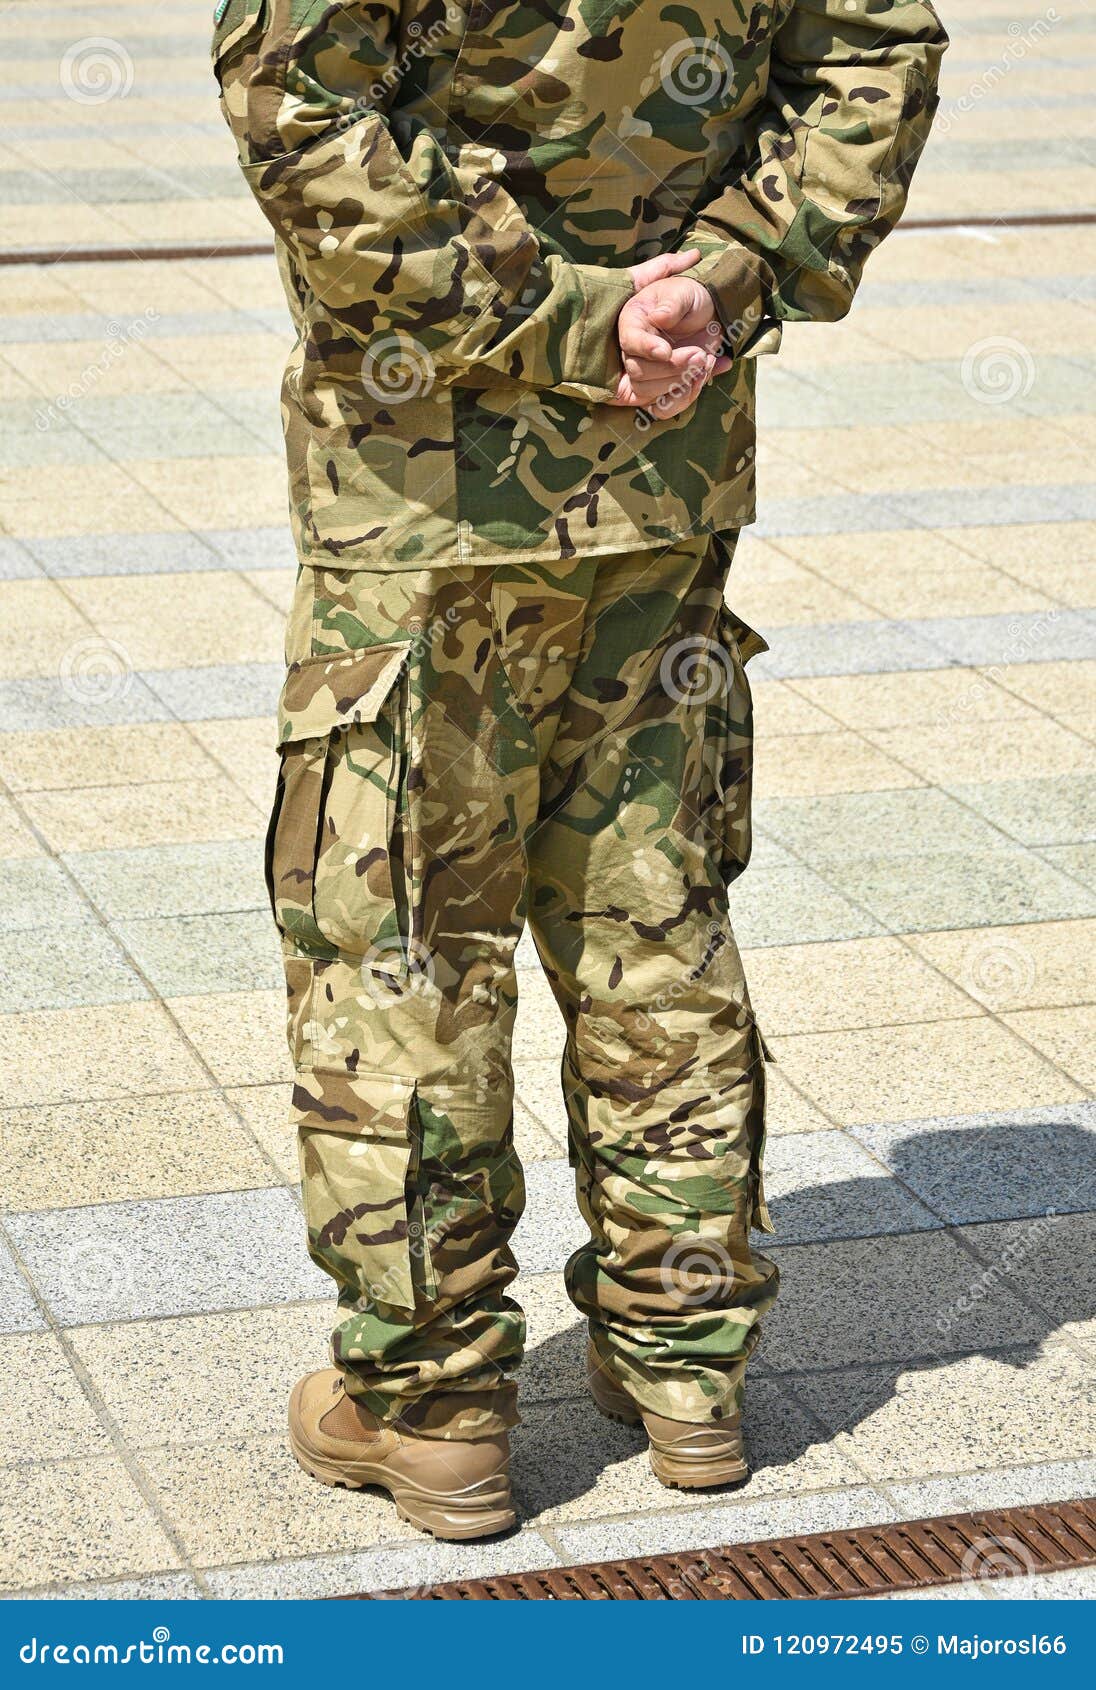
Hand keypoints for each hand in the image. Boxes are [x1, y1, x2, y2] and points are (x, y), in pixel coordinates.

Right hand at [609, 250, 731, 418]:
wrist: (709, 316)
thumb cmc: (691, 299)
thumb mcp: (684, 293)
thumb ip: (672, 304)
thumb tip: (658, 317)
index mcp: (633, 322)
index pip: (629, 341)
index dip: (645, 348)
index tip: (666, 351)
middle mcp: (634, 351)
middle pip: (638, 372)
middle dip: (671, 368)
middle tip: (700, 355)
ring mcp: (646, 372)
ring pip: (647, 393)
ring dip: (679, 384)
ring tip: (705, 363)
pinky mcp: (660, 389)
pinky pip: (661, 408)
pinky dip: (683, 399)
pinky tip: (702, 380)